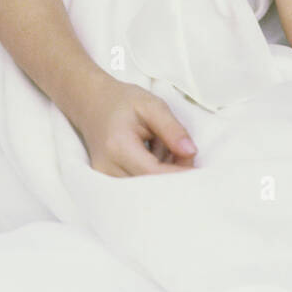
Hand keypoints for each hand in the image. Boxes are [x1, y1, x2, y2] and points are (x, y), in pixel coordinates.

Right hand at [71, 74, 197, 176]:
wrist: (91, 102)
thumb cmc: (122, 101)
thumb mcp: (151, 105)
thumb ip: (172, 129)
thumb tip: (191, 152)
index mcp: (118, 146)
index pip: (154, 173)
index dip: (179, 175)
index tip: (199, 171)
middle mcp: (107, 167)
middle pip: (150, 187)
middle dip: (174, 175)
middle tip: (184, 153)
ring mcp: (104, 177)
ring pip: (145, 190)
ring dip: (163, 175)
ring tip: (162, 146)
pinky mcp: (107, 182)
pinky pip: (137, 187)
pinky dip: (152, 175)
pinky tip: (153, 154)